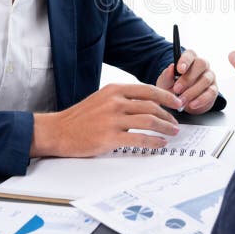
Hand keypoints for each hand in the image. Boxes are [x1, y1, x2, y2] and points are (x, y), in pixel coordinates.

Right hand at [30, 83, 182, 157]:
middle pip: (151, 106)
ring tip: (171, 132)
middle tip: (175, 122)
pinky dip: (154, 141)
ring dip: (165, 127)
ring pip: (149, 121)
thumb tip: (147, 104)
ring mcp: (112, 119)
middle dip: (167, 114)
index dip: (166, 97)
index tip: (176, 103)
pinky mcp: (110, 137)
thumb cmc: (79, 117)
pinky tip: (160, 143)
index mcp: (114, 89)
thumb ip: (122, 99)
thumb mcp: (102, 99)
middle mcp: (115, 101)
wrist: (57, 131)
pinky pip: (140, 139)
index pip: (148, 90)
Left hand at [156, 49, 218, 113]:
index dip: (185, 60)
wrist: (181, 103)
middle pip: (201, 64)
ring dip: (192, 91)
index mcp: (190, 59)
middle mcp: (202, 65)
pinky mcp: (213, 90)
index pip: (190, 54)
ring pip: (205, 79)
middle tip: (176, 89)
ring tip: (181, 101)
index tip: (179, 69)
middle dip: (188, 78)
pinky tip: (192, 105)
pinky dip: (201, 99)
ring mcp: (209, 77)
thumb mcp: (165, 83)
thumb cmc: (173, 88)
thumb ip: (167, 76)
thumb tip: (171, 68)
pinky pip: (211, 93)